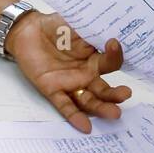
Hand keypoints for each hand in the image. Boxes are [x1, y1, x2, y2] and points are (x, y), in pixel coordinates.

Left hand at [6, 10, 131, 132]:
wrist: (28, 30)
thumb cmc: (55, 26)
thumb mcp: (76, 25)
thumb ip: (91, 31)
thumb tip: (110, 30)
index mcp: (95, 58)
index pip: (110, 62)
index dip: (114, 54)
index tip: (112, 43)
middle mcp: (86, 75)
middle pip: (104, 89)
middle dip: (115, 94)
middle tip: (125, 94)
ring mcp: (71, 84)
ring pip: (89, 100)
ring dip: (102, 108)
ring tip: (114, 113)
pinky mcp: (53, 90)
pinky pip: (65, 106)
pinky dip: (76, 117)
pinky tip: (86, 127)